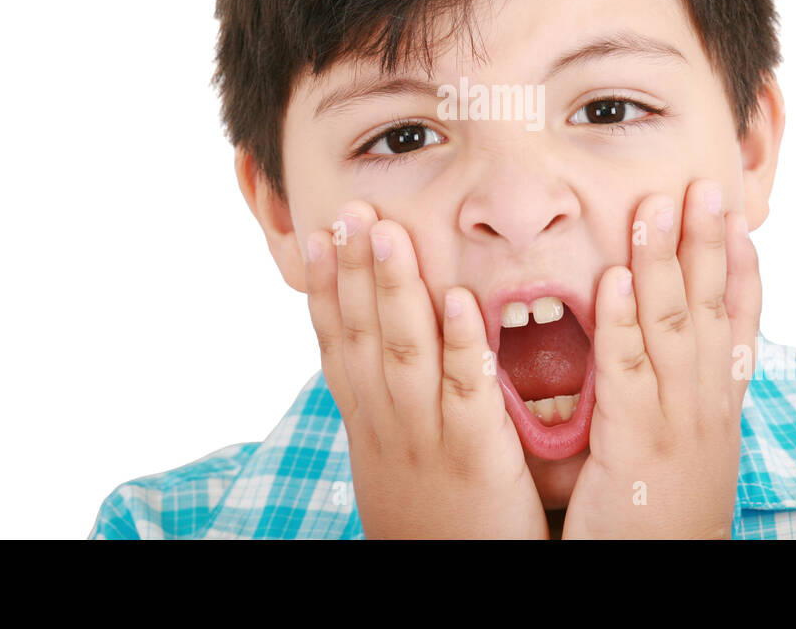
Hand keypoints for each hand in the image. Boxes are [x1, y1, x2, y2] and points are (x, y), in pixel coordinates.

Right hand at [304, 200, 548, 538]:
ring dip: (395, 288)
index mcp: (368, 422)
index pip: (338, 343)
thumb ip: (388, 408)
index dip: (325, 288)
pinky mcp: (477, 457)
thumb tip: (375, 361)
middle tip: (351, 210)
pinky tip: (457, 298)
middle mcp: (387, 424)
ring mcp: (427, 438)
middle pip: (364, 334)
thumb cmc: (430, 520)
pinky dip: (459, 344)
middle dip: (355, 270)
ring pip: (406, 351)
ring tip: (388, 233)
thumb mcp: (391, 461)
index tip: (319, 235)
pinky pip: (466, 392)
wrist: (446, 584)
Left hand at [562, 179, 760, 538]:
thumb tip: (671, 364)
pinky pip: (627, 371)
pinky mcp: (635, 444)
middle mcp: (707, 410)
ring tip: (659, 205)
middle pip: (710, 310)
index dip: (741, 272)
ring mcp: (676, 425)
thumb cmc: (660, 525)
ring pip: (671, 326)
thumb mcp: (686, 457)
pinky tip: (616, 276)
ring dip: (663, 261)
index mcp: (718, 412)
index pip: (738, 328)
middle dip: (708, 244)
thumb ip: (677, 407)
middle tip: (706, 186)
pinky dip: (622, 320)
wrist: (657, 582)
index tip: (740, 221)